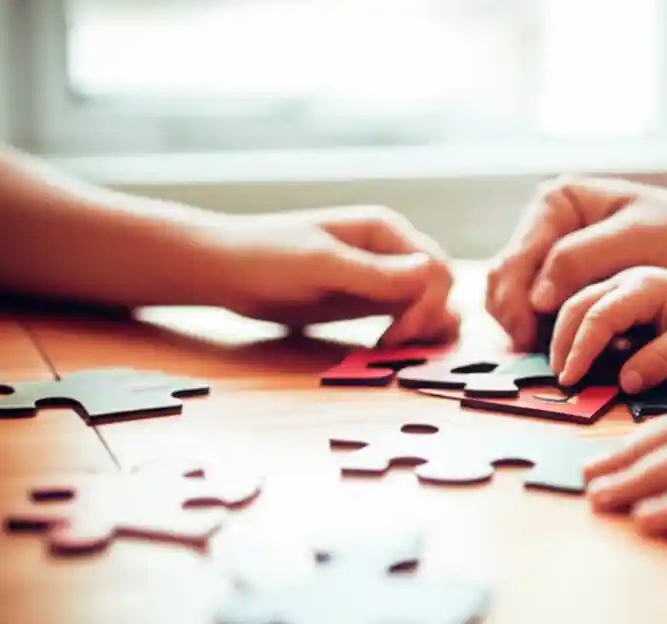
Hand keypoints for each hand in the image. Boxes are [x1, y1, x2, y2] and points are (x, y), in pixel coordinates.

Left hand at [212, 207, 457, 343]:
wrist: (226, 269)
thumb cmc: (266, 257)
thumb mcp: (321, 264)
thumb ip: (375, 273)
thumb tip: (431, 272)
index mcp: (386, 231)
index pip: (437, 269)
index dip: (428, 306)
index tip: (395, 336)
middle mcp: (391, 251)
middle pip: (440, 288)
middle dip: (428, 320)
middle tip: (390, 346)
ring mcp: (380, 278)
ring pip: (428, 305)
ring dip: (424, 330)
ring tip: (392, 348)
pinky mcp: (367, 302)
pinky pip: (404, 317)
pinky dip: (408, 335)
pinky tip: (384, 348)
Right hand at [486, 176, 666, 349]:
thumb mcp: (634, 239)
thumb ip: (581, 260)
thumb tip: (536, 297)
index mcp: (558, 201)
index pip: (520, 257)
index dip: (519, 300)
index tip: (533, 337)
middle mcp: (546, 223)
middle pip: (506, 277)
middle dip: (515, 317)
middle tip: (537, 354)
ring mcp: (550, 251)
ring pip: (510, 296)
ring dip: (522, 327)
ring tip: (549, 355)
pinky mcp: (561, 278)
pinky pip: (533, 308)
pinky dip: (540, 329)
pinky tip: (561, 348)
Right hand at [550, 267, 666, 392]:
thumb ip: (661, 360)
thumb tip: (625, 382)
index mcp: (645, 286)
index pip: (598, 316)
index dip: (580, 349)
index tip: (569, 379)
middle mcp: (628, 280)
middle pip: (577, 305)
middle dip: (562, 342)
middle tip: (560, 378)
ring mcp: (624, 287)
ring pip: (579, 307)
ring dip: (566, 338)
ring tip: (566, 371)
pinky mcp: (625, 300)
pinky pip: (592, 313)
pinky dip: (581, 336)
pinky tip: (587, 360)